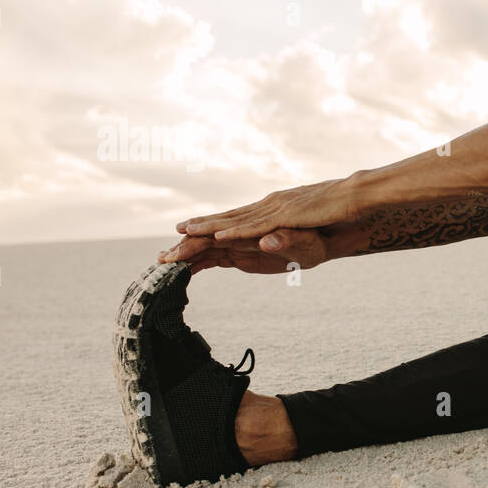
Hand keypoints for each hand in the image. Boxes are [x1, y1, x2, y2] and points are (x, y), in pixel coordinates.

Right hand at [159, 228, 329, 274]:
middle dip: (185, 245)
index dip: (201, 235)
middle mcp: (245, 227)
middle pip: (209, 235)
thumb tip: (266, 240)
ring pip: (209, 243)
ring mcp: (242, 237)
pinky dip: (200, 259)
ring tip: (163, 259)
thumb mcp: (305, 243)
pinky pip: (216, 254)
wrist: (325, 239)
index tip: (181, 240)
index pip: (223, 229)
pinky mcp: (244, 249)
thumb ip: (286, 240)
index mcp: (257, 222)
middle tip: (162, 257)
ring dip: (187, 251)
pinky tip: (185, 265)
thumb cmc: (317, 240)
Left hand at [175, 176, 361, 241]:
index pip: (238, 216)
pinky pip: (257, 228)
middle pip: (230, 217)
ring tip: (185, 233)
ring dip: (210, 228)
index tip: (191, 227)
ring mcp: (276, 209)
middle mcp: (269, 204)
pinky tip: (217, 237)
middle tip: (176, 231)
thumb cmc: (336, 208)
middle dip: (202, 225)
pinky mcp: (287, 216)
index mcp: (274, 206)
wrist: (354, 194)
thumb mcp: (307, 221)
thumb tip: (280, 229)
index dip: (214, 222)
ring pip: (237, 221)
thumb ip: (292, 225)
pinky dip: (236, 233)